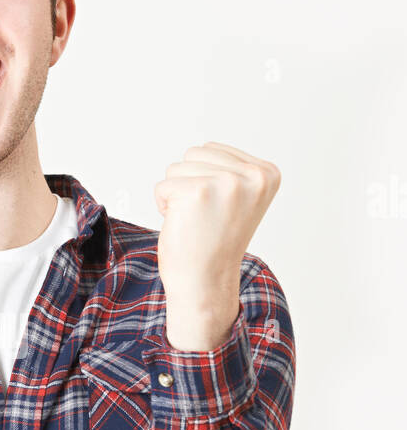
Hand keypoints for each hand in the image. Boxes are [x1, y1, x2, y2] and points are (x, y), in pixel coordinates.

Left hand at [153, 141, 281, 348]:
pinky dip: (164, 206)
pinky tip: (184, 225)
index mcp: (267, 174)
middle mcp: (253, 176)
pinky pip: (162, 186)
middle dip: (189, 184)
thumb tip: (204, 148)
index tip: (220, 209)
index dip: (205, 179)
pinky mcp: (198, 192)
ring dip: (176, 195)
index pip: (213, 149)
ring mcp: (227, 183)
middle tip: (205, 217)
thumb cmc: (215, 243)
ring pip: (176, 167)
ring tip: (195, 220)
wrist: (206, 281)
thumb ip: (231, 170)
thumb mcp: (239, 198)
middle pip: (194, 154)